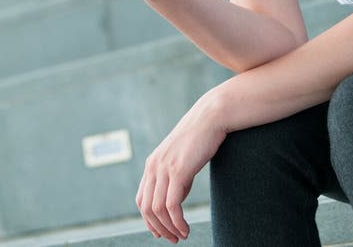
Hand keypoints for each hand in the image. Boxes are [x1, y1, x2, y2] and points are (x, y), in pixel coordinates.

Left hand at [136, 93, 226, 241]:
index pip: (142, 199)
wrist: (211, 117)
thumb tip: (173, 204)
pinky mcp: (178, 170)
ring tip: (181, 236)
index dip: (149, 220)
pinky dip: (177, 222)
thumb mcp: (182, 160)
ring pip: (157, 209)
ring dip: (169, 229)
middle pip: (146, 208)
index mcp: (152, 163)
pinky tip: (185, 229)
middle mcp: (154, 166)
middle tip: (173, 239)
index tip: (162, 232)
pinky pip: (172, 205)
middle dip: (158, 229)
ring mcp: (164, 167)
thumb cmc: (200, 138)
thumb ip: (175, 179)